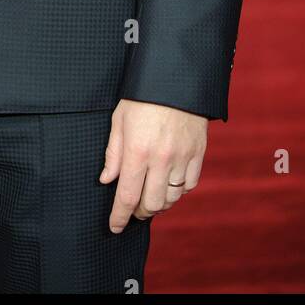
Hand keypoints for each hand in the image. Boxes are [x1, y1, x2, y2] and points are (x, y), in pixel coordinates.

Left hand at [99, 98, 207, 231]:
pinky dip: (179, 191)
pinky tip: (170, 183)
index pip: (127, 196)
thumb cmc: (143, 96)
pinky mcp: (198, 153)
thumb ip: (113, 153)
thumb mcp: (119, 119)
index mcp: (137, 151)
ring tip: (151, 197)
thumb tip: (107, 180)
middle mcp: (161, 159)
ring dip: (159, 203)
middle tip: (133, 210)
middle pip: (151, 204)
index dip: (119, 217)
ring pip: (172, 198)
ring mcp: (182, 158)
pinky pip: (190, 185)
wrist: (177, 77)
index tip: (115, 227)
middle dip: (139, 212)